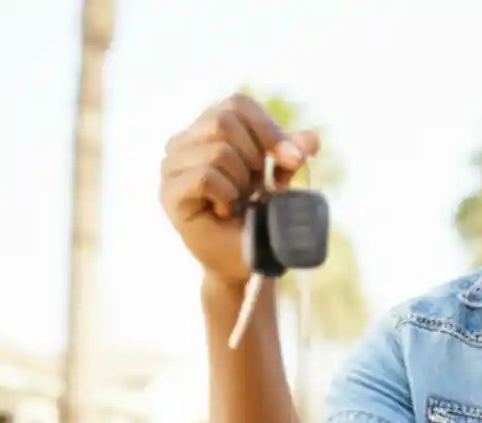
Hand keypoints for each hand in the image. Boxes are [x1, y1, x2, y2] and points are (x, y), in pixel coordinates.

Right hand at [159, 93, 320, 287]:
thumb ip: (290, 152)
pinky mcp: (169, 193)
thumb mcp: (279, 177)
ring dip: (240, 181)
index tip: (291, 160)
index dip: (267, 128)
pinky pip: (206, 177)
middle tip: (254, 187)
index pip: (237, 104)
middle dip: (253, 157)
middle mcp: (183, 141)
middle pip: (224, 121)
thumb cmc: (257, 214)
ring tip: (237, 201)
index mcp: (207, 129)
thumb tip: (311, 140)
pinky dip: (226, 194)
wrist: (244, 258)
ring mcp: (171, 166)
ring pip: (218, 151)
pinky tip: (225, 210)